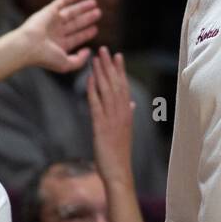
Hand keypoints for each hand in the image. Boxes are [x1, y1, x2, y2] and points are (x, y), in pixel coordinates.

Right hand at [19, 0, 101, 72]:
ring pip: (71, 11)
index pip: (76, 37)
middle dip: (87, 18)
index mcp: (59, 45)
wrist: (28, 46)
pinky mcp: (49, 10)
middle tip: (99, 13)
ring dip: (83, 7)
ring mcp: (52, 20)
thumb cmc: (45, 57)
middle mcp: (56, 32)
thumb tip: (88, 50)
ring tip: (94, 3)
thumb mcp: (66, 64)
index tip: (96, 29)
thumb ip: (79, 60)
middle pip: (75, 23)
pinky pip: (63, 0)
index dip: (86, 33)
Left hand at [87, 46, 134, 189]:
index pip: (124, 86)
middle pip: (116, 84)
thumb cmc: (119, 154)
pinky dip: (93, 90)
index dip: (120, 70)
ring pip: (107, 91)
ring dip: (101, 72)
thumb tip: (131, 104)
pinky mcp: (101, 127)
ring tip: (97, 58)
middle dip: (110, 65)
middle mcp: (121, 113)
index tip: (118, 55)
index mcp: (127, 113)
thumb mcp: (125, 131)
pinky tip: (89, 79)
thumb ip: (127, 115)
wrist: (118, 172)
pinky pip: (96, 105)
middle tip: (104, 49)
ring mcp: (112, 119)